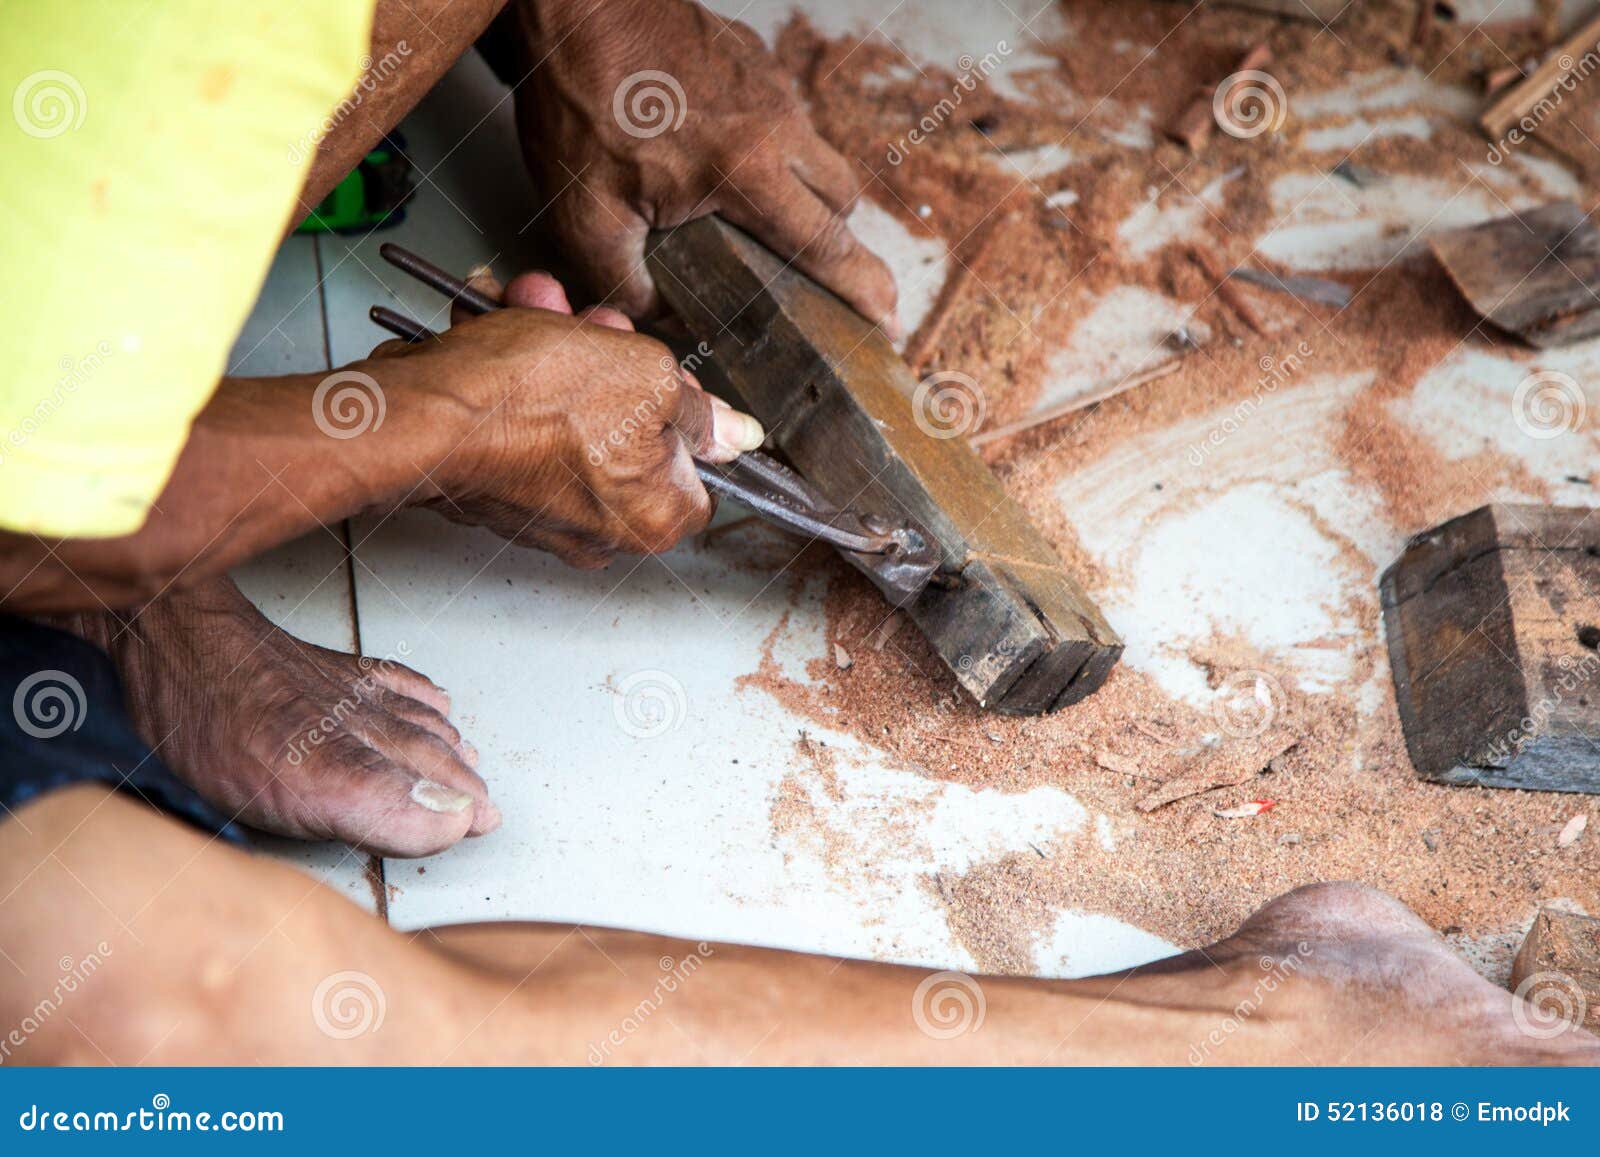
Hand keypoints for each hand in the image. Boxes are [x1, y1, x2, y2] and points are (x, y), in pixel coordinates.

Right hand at [376, 271, 764, 568]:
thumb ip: (698, 407)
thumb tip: (735, 433)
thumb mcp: (648, 376)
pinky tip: (503, 326)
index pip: (701, 471)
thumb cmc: (528, 403)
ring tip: (537, 310)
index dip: (686, 411)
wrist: (423, 411)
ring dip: (560, 352)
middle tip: (596, 329)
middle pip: (633, 435)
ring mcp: (543, 510)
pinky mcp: (495, 485)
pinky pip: (520, 419)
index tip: (665, 375)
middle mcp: (600, 531)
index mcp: (654, 521)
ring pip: (573, 415)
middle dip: (614, 365)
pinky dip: (515, 372)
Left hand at [510, 0, 898, 332]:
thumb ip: (629, 285)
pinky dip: (772, 147)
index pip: (824, 244)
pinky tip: (719, 154)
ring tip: (752, 210)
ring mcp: (770, 86)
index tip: (888, 316)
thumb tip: (669, 321)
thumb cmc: (577, 104)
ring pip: (818, 155)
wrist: (573, 6)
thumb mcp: (586, 218)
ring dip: (802, 191)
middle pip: (841, 201)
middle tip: (805, 266)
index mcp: (746, 171)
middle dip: (831, 239)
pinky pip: (786, 117)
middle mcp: (775, 126)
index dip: (861, 287)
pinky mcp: (755, 58)